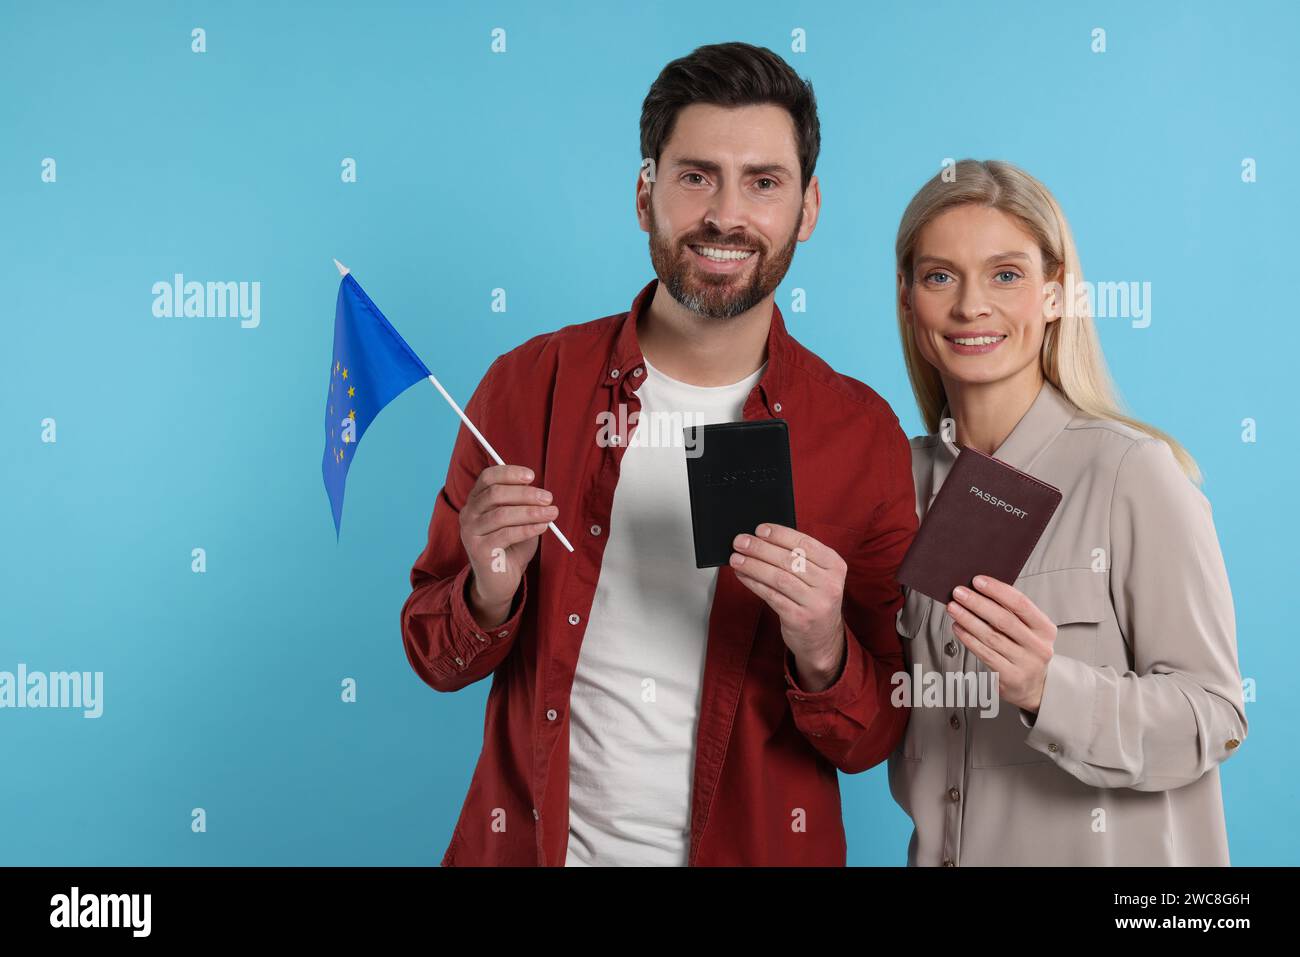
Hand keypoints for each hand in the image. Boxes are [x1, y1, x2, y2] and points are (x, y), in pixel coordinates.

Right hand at [459, 464, 556, 626]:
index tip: (532, 476)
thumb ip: (523, 504)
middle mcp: (468, 514)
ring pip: (502, 514)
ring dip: (531, 512)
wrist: (500, 580)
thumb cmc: (511, 546)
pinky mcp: (478, 550)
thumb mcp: (518, 520)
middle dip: (525, 494)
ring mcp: (470, 532)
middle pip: (495, 494)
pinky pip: (506, 534)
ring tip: (552, 513)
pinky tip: (543, 526)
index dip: (509, 473)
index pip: (487, 477)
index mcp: (476, 500)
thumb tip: (541, 493)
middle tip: (548, 498)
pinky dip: (528, 528)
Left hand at [730, 523, 847, 691]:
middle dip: (760, 548)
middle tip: (740, 541)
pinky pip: (772, 596)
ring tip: (736, 558)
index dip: (780, 535)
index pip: (805, 544)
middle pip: (790, 560)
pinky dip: (754, 584)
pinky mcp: (800, 619)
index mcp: (835, 566)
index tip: (759, 529)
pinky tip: (743, 575)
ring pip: (779, 578)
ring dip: (753, 565)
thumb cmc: (813, 599)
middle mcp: (829, 584)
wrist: (822, 639)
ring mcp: (816, 603)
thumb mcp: (817, 576)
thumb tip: (761, 539)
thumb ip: (798, 557)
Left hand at [948, 576, 1056, 712]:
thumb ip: (1011, 613)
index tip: (977, 580)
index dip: (998, 590)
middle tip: (958, 592)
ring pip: (991, 637)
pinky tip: (958, 627)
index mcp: (1045, 629)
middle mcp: (1039, 646)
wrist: (1033, 687)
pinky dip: (968, 638)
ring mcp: (1026, 663)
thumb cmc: (1025, 651)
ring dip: (968, 619)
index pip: (1021, 604)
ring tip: (953, 608)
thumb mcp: (1029, 631)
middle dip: (977, 603)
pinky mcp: (1010, 677)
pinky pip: (984, 653)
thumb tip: (979, 590)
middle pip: (1004, 620)